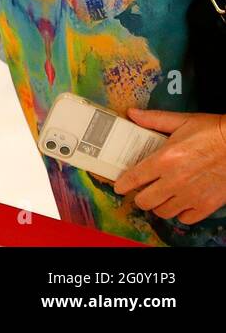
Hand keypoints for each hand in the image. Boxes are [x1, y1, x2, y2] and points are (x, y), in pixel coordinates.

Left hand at [113, 108, 225, 223]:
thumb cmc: (212, 131)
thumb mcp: (182, 120)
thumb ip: (154, 119)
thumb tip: (131, 113)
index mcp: (165, 159)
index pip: (135, 178)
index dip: (122, 184)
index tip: (118, 187)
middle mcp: (175, 181)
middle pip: (145, 201)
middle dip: (140, 196)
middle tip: (143, 190)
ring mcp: (192, 196)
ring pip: (164, 212)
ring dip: (159, 205)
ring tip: (161, 196)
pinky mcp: (208, 205)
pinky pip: (186, 219)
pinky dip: (181, 213)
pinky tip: (181, 203)